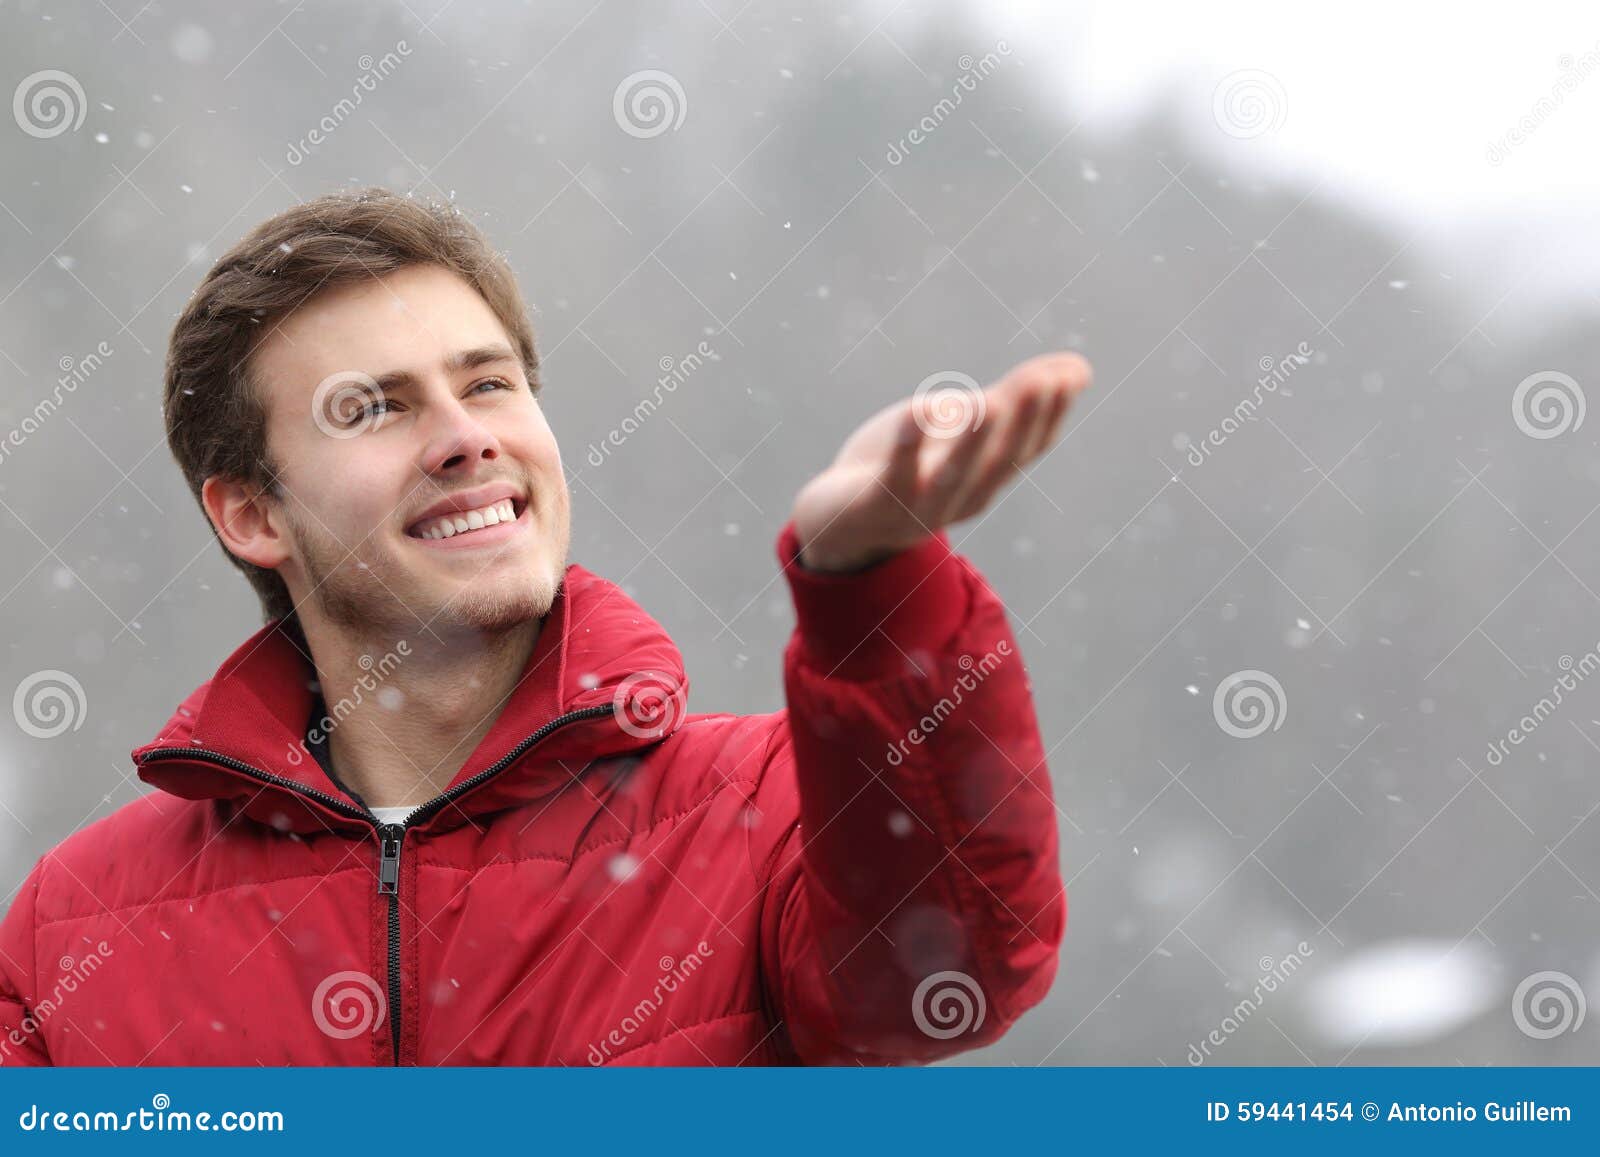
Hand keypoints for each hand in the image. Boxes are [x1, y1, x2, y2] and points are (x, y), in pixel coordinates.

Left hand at [792, 352, 1091, 571]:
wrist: (838, 519)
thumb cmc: (906, 464)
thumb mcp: (962, 427)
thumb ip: (1009, 401)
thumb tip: (1079, 368)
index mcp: (987, 476)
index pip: (1029, 446)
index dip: (1052, 412)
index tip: (1072, 374)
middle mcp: (964, 497)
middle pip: (999, 460)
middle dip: (1023, 420)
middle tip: (1043, 380)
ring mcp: (921, 506)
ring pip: (955, 475)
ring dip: (975, 439)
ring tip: (991, 402)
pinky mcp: (878, 505)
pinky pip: (896, 476)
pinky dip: (909, 446)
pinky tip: (919, 411)